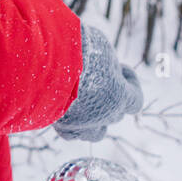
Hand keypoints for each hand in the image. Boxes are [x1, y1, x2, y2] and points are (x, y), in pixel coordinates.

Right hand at [54, 25, 143, 141]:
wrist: (45, 60)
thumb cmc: (77, 49)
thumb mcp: (102, 48)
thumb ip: (110, 64)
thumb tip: (111, 69)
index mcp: (119, 95)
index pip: (135, 100)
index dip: (130, 84)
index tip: (121, 69)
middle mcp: (105, 114)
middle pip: (115, 113)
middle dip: (110, 97)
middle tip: (96, 76)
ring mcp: (84, 125)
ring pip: (96, 130)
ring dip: (95, 117)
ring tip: (83, 96)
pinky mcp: (63, 127)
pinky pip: (73, 132)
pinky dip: (73, 123)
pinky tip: (66, 106)